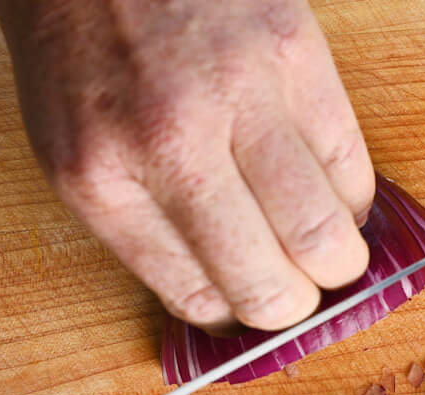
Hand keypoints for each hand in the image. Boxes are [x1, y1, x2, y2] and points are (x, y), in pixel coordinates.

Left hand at [0, 0, 374, 332]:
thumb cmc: (80, 44)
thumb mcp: (72, 148)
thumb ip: (144, 226)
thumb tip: (223, 292)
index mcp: (101, 178)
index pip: (198, 296)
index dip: (236, 319)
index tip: (249, 311)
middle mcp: (171, 144)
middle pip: (271, 285)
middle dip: (294, 306)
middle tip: (296, 290)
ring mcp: (241, 96)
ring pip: (327, 235)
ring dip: (338, 262)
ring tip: (324, 249)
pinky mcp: (296, 54)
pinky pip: (353, 164)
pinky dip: (353, 197)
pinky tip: (332, 192)